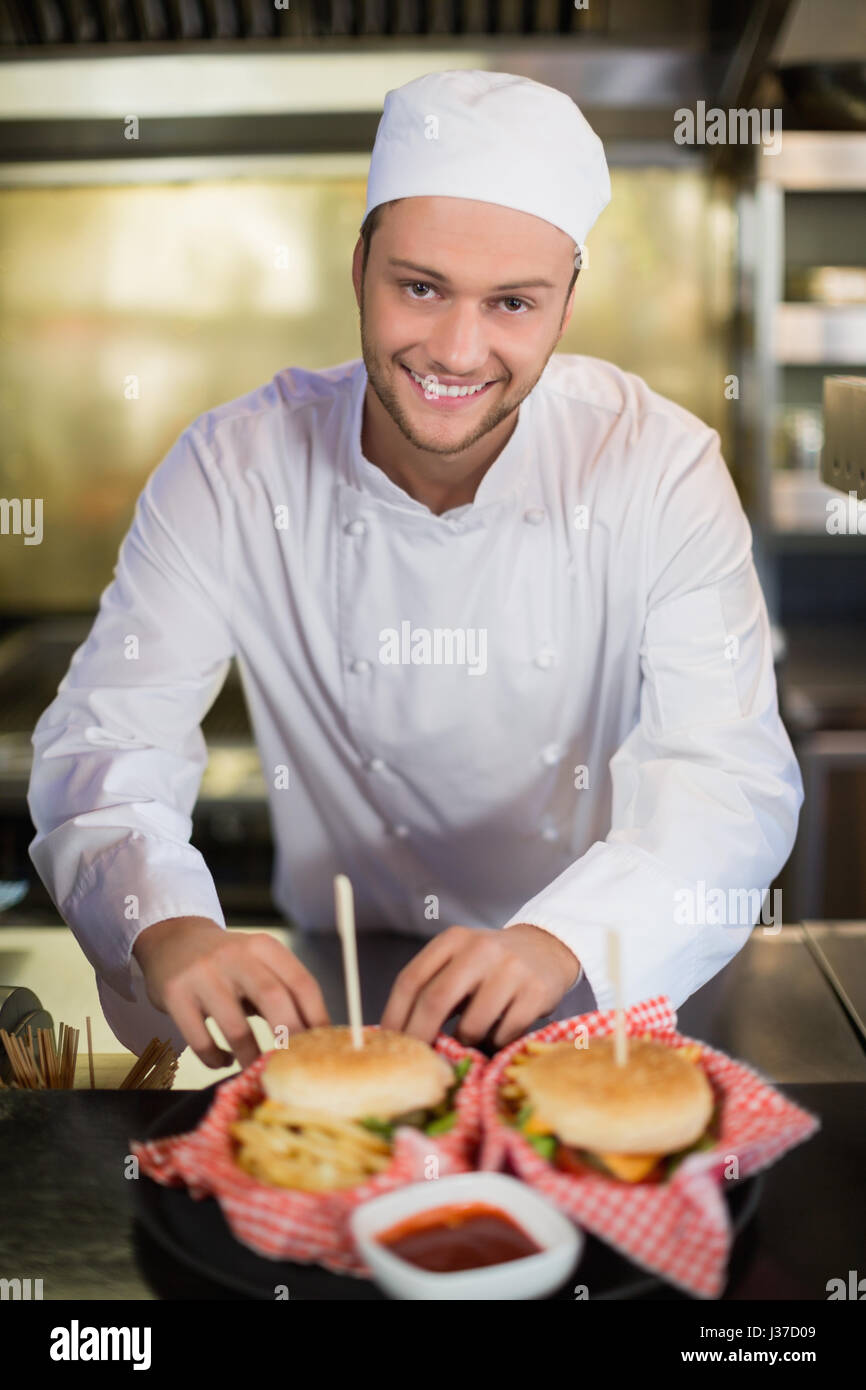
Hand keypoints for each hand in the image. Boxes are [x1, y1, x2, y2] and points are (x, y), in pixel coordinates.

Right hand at [132, 916, 329, 1067]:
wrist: (174, 939)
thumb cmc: (228, 963)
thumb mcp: (257, 963)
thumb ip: (282, 991)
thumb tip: (316, 1039)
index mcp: (264, 947)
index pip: (302, 983)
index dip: (317, 1018)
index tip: (322, 1047)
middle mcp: (236, 955)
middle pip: (274, 999)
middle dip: (289, 1038)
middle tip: (293, 1065)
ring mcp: (203, 974)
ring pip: (236, 1028)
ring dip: (250, 1058)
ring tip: (255, 1069)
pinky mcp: (175, 994)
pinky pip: (200, 1039)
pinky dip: (215, 1059)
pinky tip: (223, 1061)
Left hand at [379, 923, 579, 1047]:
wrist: (546, 949)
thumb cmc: (491, 966)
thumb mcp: (459, 963)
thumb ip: (433, 989)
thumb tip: (399, 1036)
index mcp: (452, 940)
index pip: (411, 980)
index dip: (394, 1015)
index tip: (388, 1041)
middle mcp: (480, 949)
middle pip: (435, 1000)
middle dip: (420, 1036)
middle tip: (416, 1060)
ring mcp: (510, 969)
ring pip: (472, 1025)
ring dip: (466, 1043)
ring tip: (471, 1039)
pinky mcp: (536, 991)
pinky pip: (504, 1033)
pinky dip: (496, 1042)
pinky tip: (499, 1032)